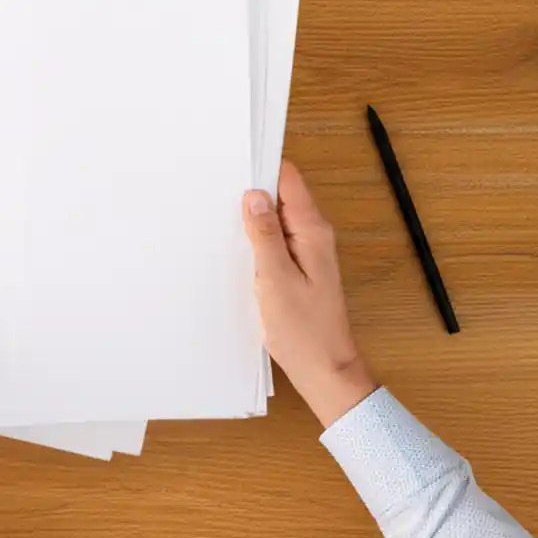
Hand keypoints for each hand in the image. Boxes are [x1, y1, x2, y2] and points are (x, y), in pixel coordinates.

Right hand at [242, 160, 376, 427]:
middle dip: (251, 193)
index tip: (231, 168)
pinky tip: (235, 250)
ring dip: (251, 220)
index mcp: (312, 231)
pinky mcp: (298, 270)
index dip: (262, 170)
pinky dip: (256, 242)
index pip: (289, 181)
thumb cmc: (303, 330)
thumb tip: (253, 195)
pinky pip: (275, 243)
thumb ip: (265, 235)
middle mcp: (313, 236)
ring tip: (217, 220)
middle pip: (281, 197)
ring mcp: (306, 253)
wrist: (324, 370)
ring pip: (275, 220)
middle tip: (214, 194)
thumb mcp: (275, 279)